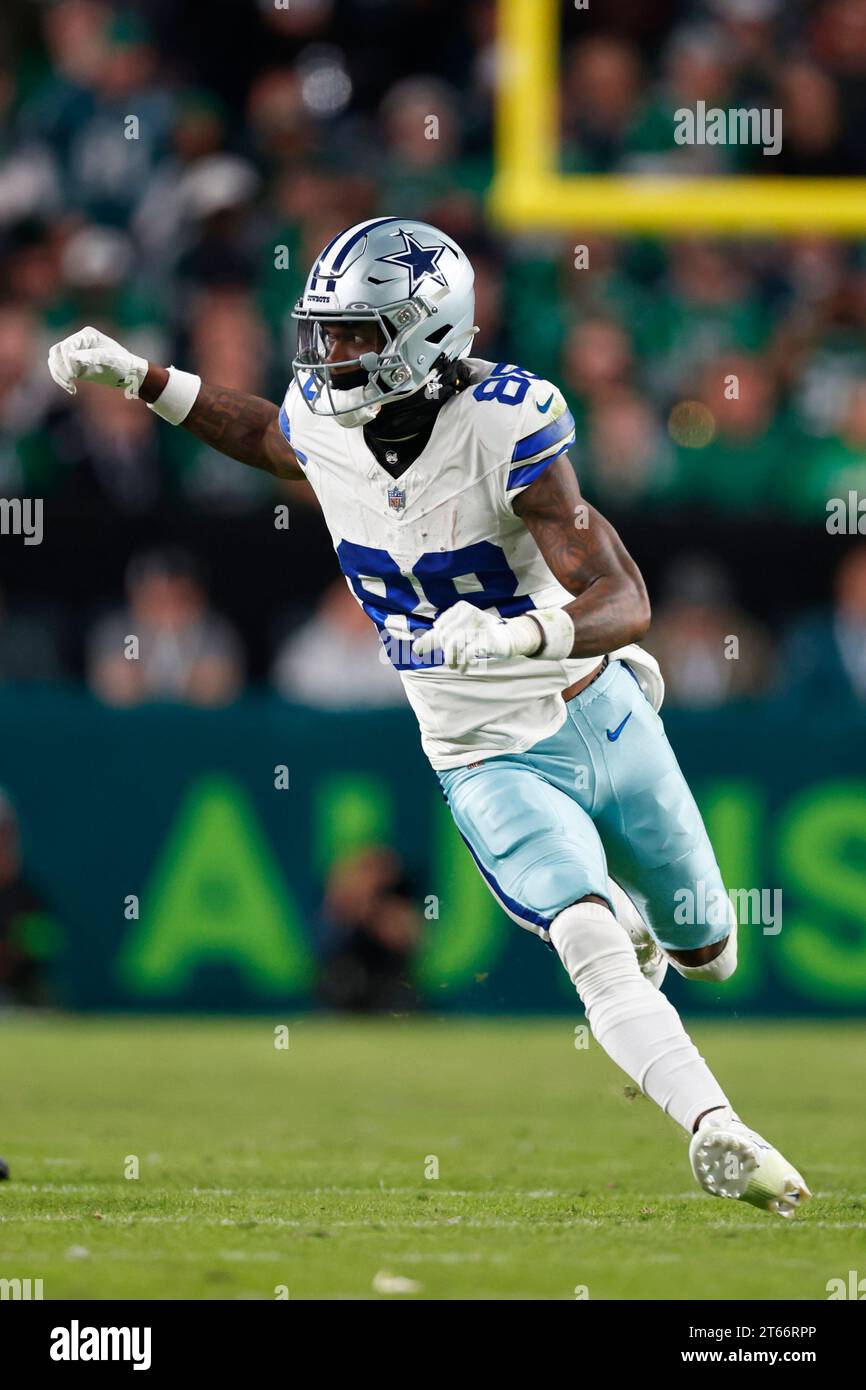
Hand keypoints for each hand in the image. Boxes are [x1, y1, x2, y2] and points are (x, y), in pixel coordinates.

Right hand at [47, 326, 147, 398]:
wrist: (129, 373)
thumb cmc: (122, 363)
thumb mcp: (109, 360)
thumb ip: (92, 356)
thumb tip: (73, 357)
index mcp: (86, 335)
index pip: (67, 346)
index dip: (66, 360)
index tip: (74, 375)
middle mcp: (78, 342)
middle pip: (57, 352)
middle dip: (59, 368)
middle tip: (69, 382)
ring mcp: (75, 352)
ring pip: (55, 361)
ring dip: (58, 374)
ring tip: (69, 387)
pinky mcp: (75, 365)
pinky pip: (60, 370)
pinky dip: (62, 379)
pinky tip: (71, 389)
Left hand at [411, 600, 536, 672]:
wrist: (506, 638)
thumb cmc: (477, 635)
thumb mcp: (456, 633)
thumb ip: (434, 639)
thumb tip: (414, 649)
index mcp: (460, 608)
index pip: (439, 629)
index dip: (439, 643)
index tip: (446, 649)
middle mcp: (470, 612)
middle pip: (446, 637)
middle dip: (446, 653)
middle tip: (451, 662)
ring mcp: (480, 625)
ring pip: (455, 644)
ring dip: (452, 660)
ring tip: (455, 668)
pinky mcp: (488, 639)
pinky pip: (468, 653)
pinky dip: (463, 664)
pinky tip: (464, 669)